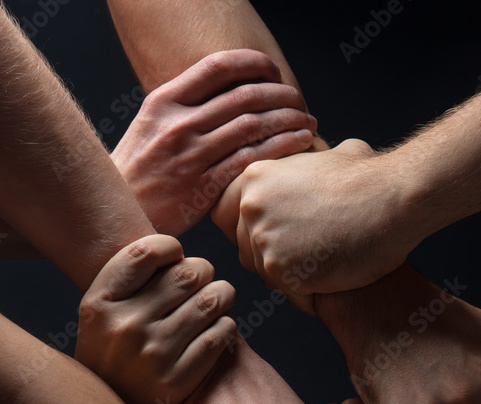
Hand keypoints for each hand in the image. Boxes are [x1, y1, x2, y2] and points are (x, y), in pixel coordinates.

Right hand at [76, 235, 235, 403]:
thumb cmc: (114, 350)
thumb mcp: (103, 312)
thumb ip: (132, 280)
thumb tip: (181, 252)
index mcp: (100, 303)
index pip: (148, 251)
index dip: (172, 247)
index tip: (177, 257)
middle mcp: (125, 327)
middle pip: (188, 273)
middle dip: (204, 272)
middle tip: (204, 281)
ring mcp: (153, 355)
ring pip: (212, 301)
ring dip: (222, 295)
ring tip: (218, 299)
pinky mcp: (179, 380)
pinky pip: (221, 334)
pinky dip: (226, 325)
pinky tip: (218, 327)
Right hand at [112, 49, 316, 236]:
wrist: (119, 211)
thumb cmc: (140, 169)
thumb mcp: (151, 125)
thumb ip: (185, 106)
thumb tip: (226, 92)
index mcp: (165, 101)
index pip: (217, 66)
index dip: (253, 63)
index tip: (274, 72)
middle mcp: (178, 124)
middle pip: (243, 96)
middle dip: (281, 94)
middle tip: (300, 101)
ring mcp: (190, 156)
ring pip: (251, 127)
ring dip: (288, 121)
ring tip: (309, 122)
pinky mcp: (202, 188)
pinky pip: (250, 160)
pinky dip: (281, 148)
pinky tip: (300, 144)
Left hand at [220, 138, 416, 294]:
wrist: (392, 204)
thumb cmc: (369, 179)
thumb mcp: (326, 156)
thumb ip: (301, 164)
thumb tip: (308, 150)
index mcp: (254, 177)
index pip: (226, 214)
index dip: (249, 227)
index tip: (275, 233)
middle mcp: (250, 207)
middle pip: (244, 247)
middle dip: (268, 254)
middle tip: (305, 253)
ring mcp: (263, 241)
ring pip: (263, 273)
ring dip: (288, 275)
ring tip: (322, 265)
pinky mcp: (282, 271)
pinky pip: (287, 292)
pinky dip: (308, 292)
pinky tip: (331, 280)